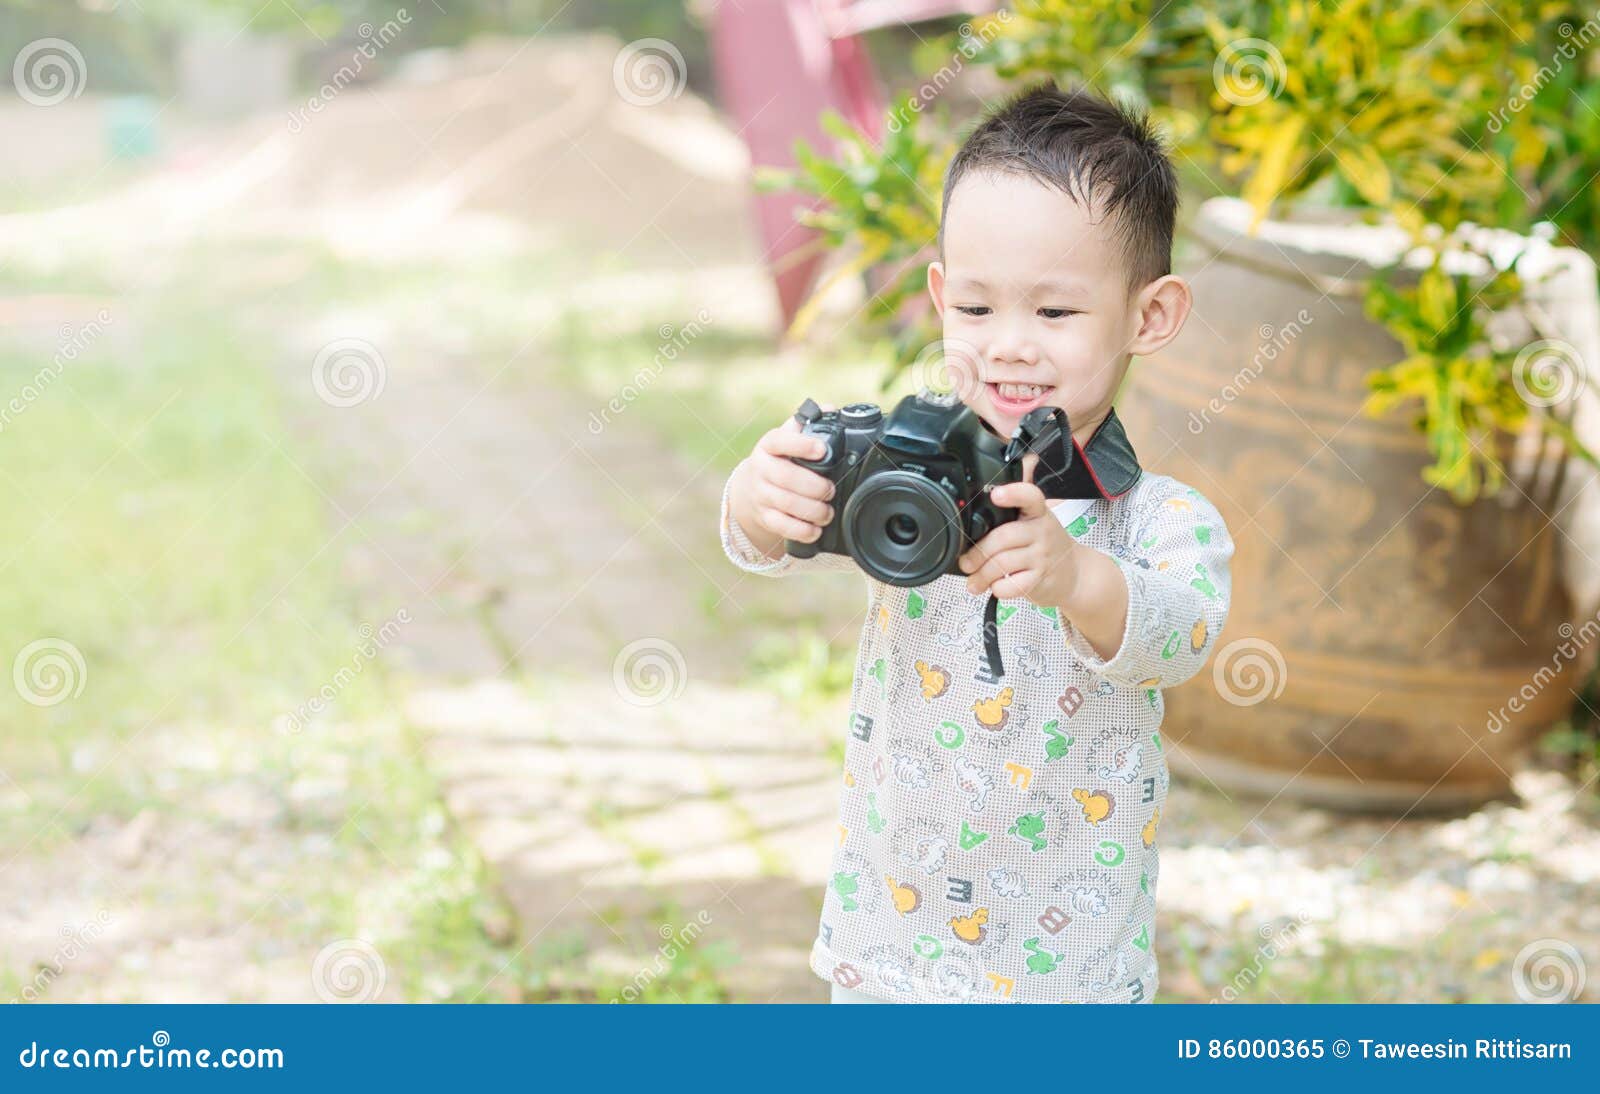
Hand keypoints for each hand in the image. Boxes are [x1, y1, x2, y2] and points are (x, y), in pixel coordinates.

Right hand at [730, 409, 836, 554]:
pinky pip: (782, 526)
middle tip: (830, 490)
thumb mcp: (787, 439)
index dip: (801, 445)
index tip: (822, 449)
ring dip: (813, 510)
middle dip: (815, 486)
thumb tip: (829, 409)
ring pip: (787, 504)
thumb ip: (807, 424)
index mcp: (768, 445)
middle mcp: (761, 469)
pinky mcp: (763, 516)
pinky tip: (815, 529)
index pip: (780, 441)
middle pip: (787, 478)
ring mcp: (760, 494)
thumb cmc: (778, 460)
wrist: (750, 488)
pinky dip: (802, 530)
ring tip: (827, 511)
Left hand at [957, 456, 1082, 604]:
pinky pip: (1011, 585)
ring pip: (1002, 564)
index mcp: (1037, 512)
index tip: (995, 494)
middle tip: (966, 562)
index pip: (1030, 496)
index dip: (1013, 493)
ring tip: (973, 580)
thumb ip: (1018, 502)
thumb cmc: (1044, 544)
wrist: (1075, 575)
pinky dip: (998, 589)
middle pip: (1002, 538)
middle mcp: (1042, 531)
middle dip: (978, 553)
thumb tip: (1021, 462)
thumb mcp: (1036, 518)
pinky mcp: (1041, 579)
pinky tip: (995, 587)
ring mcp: (1043, 556)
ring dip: (982, 575)